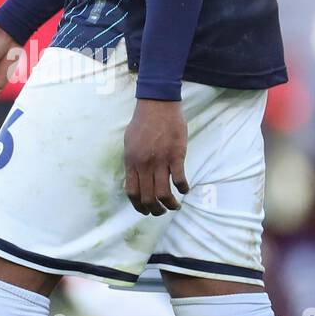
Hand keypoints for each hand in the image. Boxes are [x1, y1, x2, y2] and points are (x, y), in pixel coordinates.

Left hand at [124, 99, 189, 215]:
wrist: (157, 104)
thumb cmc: (143, 122)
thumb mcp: (129, 143)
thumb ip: (131, 162)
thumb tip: (132, 179)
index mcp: (131, 162)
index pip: (132, 192)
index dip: (139, 206)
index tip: (145, 211)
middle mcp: (144, 164)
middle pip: (148, 197)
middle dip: (155, 210)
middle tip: (161, 211)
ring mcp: (160, 161)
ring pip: (164, 193)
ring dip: (170, 205)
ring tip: (175, 206)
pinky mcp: (175, 155)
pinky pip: (179, 179)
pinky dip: (183, 189)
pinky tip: (185, 189)